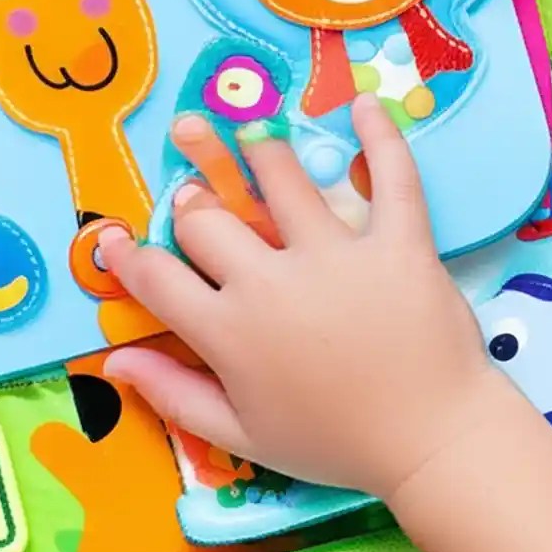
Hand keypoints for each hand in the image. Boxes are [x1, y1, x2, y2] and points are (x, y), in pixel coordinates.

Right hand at [98, 94, 517, 498]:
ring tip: (248, 136)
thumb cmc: (335, 444)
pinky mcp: (399, 244)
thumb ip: (174, 394)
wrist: (436, 446)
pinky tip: (359, 105)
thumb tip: (114, 361)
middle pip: (206, 219)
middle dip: (189, 203)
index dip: (127, 256)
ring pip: (281, 180)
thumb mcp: (242, 434)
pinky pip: (390, 178)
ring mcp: (337, 258)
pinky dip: (379, 137)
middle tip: (192, 198)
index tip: (115, 239)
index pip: (157, 279)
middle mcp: (272, 284)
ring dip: (257, 151)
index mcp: (230, 334)